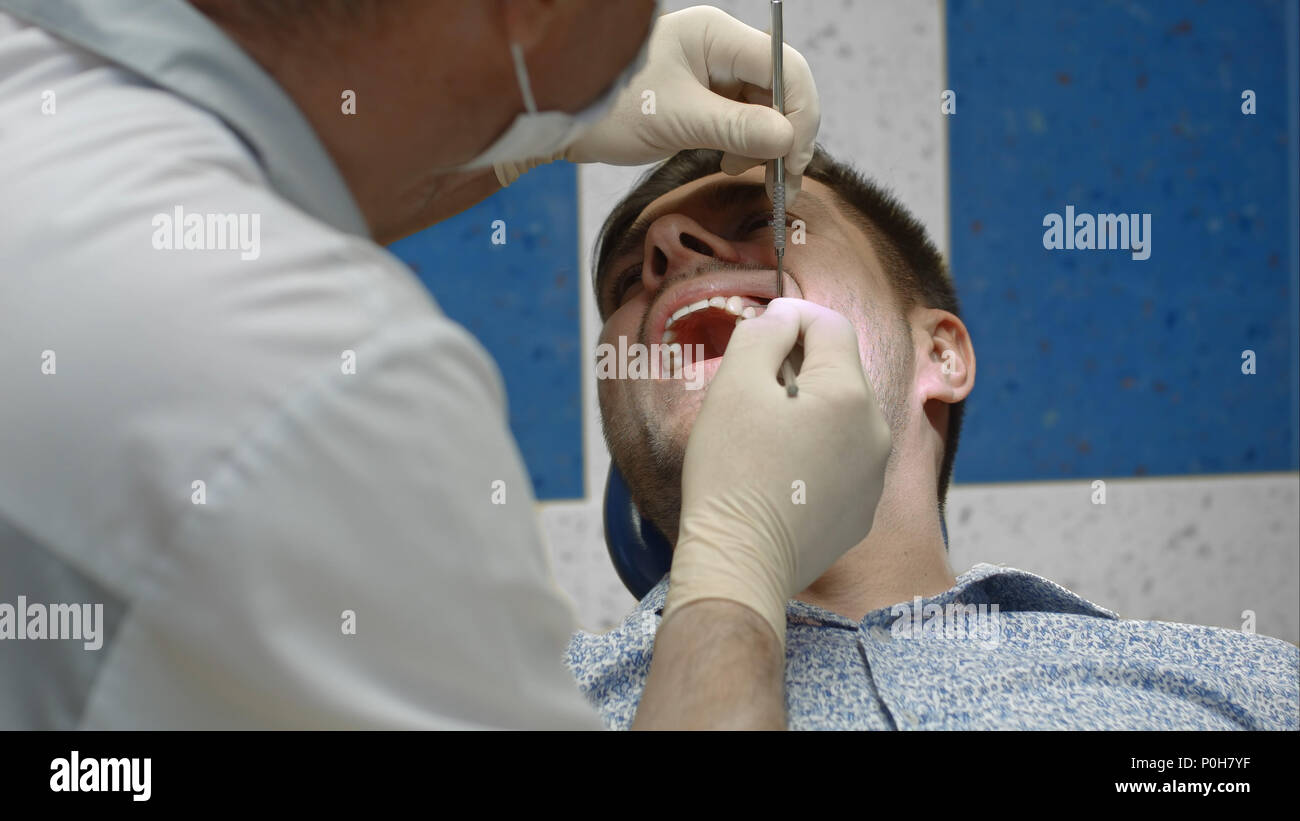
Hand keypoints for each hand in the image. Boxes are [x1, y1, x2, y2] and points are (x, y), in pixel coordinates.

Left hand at [495, 5, 819, 203]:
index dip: (800, 116)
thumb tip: (788, 140)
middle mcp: (721, 48)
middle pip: (781, 89)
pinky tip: (730, 164)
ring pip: (765, 108)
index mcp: (717, 36)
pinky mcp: (703, 98)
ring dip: (766, 145)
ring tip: (746, 174)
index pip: (786, 67)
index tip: (792, 163)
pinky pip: (742, 120)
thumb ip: (735, 128)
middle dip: (786, 136)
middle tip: (782, 183)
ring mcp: (713, 72)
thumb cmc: (610, 109)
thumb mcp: (676, 120)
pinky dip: (745, 146)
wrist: (562, 119)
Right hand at [662, 299, 890, 645]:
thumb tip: (784, 316)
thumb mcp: (734, 385)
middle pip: (840, 371)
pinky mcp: (862, 511)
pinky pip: (842, 461)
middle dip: (798, 368)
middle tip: (750, 390)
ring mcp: (874, 475)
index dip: (791, 317)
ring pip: (843, 417)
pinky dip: (815, 454)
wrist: (740, 563)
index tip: (758, 331)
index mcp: (848, 393)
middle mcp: (876, 431)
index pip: (830, 325)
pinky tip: (778, 475)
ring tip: (762, 438)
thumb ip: (763, 334)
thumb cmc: (730, 473)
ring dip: (807, 411)